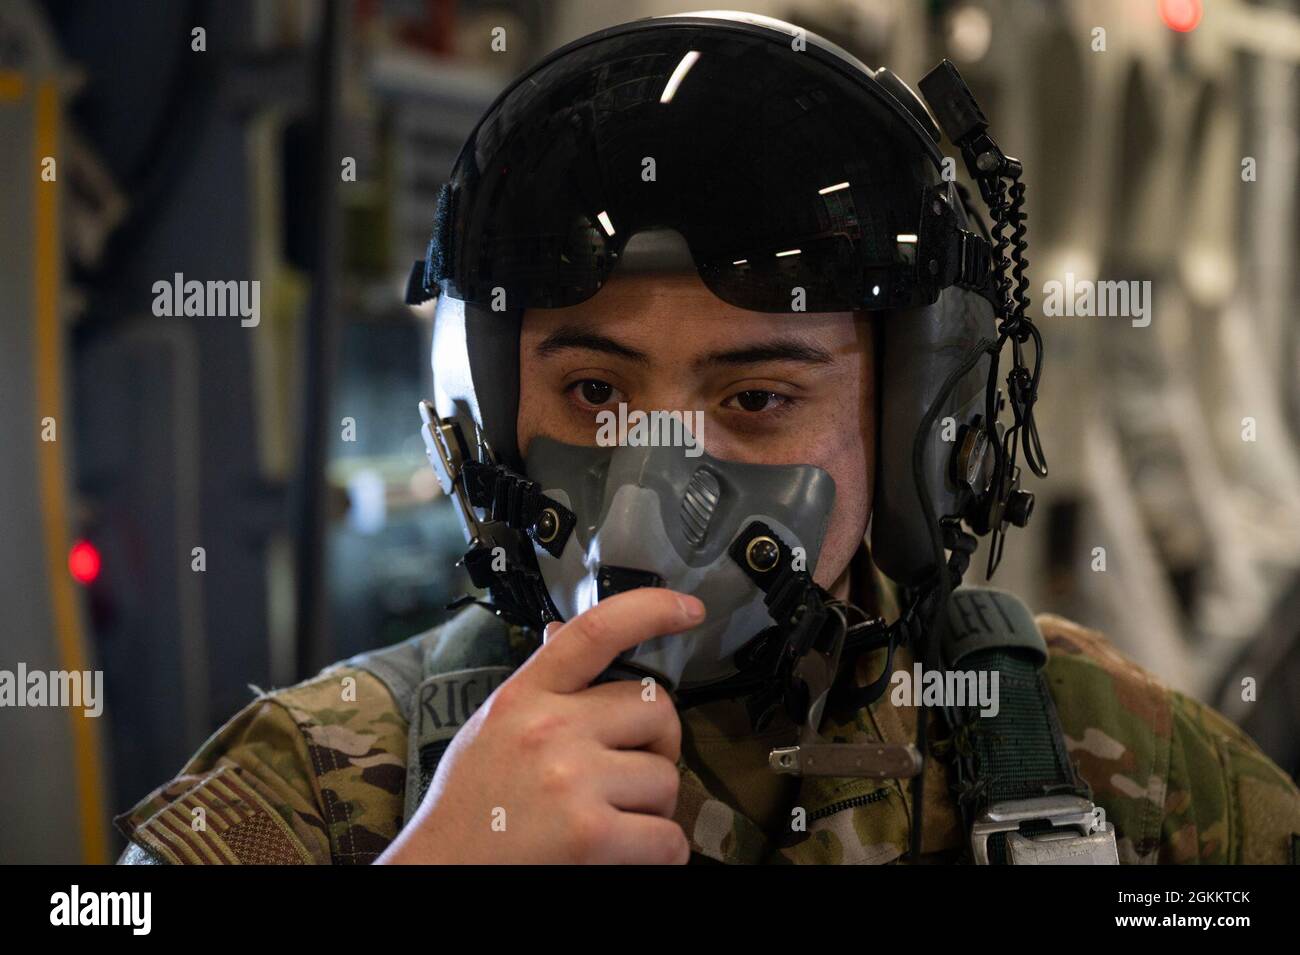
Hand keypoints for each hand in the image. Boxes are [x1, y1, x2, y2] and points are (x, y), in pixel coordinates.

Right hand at [376, 588, 702, 863]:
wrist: (437, 873)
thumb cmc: (467, 809)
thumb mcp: (490, 729)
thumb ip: (537, 688)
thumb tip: (563, 633)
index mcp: (525, 697)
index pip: (595, 631)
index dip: (650, 608)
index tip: (687, 608)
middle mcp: (550, 730)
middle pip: (655, 710)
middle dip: (659, 745)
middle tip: (632, 773)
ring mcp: (572, 780)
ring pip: (667, 778)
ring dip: (653, 807)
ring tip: (611, 819)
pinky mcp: (591, 835)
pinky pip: (668, 838)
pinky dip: (659, 853)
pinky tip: (626, 854)